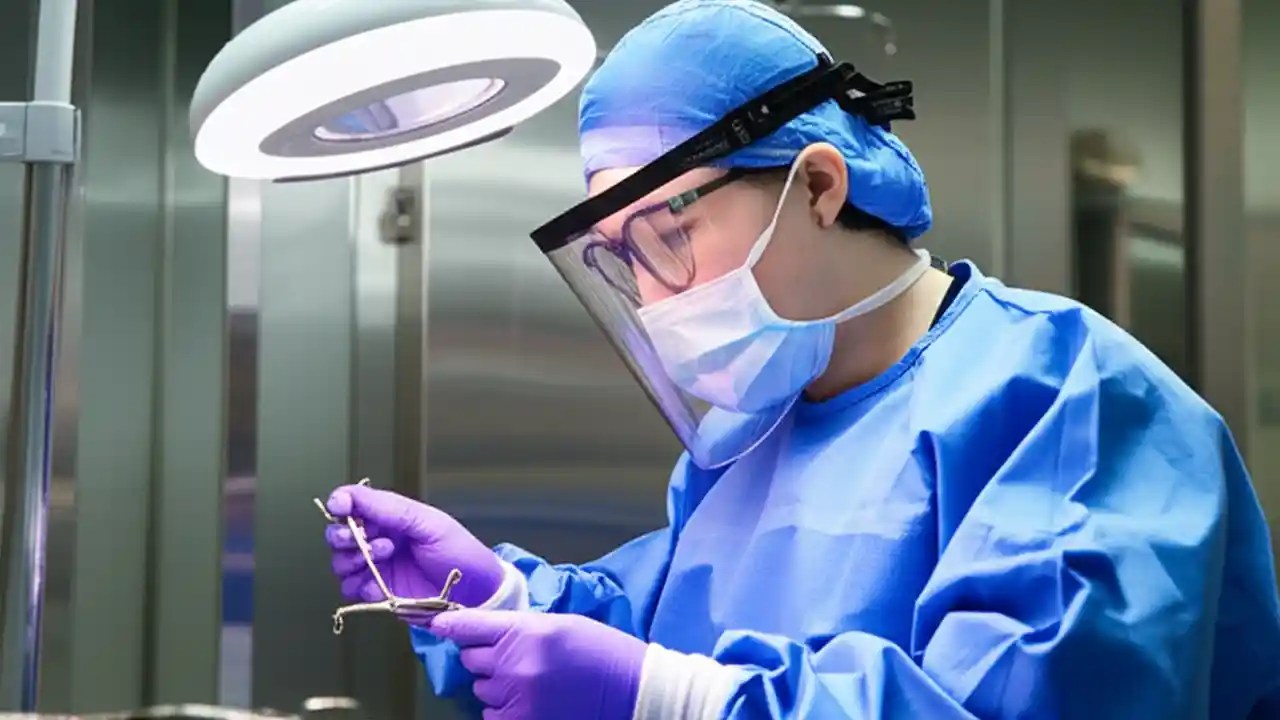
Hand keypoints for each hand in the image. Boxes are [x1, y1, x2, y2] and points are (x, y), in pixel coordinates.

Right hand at [324, 485, 503, 608]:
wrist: (476, 594)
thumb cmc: (460, 553)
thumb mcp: (430, 525)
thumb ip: (392, 510)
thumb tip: (353, 494)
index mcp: (392, 516)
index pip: (354, 502)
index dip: (341, 502)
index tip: (340, 507)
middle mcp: (380, 538)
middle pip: (339, 533)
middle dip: (342, 536)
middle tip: (361, 541)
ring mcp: (378, 566)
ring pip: (341, 562)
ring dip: (351, 562)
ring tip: (379, 561)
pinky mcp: (378, 591)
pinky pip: (352, 588)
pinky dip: (359, 587)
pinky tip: (379, 587)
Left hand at [430, 610, 645, 719]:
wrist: (632, 690)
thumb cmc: (600, 652)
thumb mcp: (560, 626)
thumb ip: (520, 629)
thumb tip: (484, 634)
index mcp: (527, 631)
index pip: (469, 625)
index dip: (450, 624)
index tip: (437, 624)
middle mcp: (516, 663)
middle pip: (471, 659)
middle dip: (487, 658)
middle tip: (515, 660)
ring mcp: (517, 697)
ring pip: (481, 689)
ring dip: (497, 686)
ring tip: (532, 685)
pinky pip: (491, 716)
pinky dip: (504, 711)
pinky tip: (531, 704)